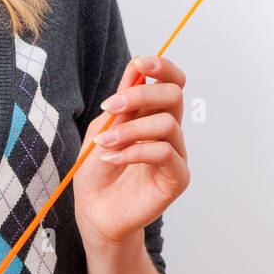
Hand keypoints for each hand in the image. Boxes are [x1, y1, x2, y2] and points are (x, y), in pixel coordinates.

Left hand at [73, 55, 189, 248]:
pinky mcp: (177, 177)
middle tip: (110, 106)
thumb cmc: (97, 170)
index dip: (162, 67)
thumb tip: (136, 67)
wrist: (95, 211)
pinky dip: (134, 152)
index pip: (171, 82)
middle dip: (141, 95)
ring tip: (104, 142)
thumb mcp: (102, 129)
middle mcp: (169, 130)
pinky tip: (111, 158)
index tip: (141, 62)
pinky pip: (163, 153)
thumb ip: (121, 102)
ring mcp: (176, 154)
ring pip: (166, 124)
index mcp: (152, 114)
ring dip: (130, 130)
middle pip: (174, 96)